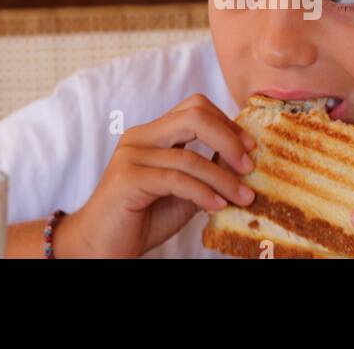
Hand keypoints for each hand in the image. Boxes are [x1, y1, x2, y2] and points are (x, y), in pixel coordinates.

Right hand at [61, 94, 256, 257]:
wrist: (101, 246)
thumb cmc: (142, 218)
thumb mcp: (184, 191)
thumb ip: (207, 172)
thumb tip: (244, 162)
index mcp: (153, 134)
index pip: (195, 108)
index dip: (227, 123)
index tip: (251, 148)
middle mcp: (140, 137)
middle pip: (194, 116)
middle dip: (229, 139)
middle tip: (250, 167)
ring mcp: (131, 156)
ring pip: (190, 156)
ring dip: (224, 179)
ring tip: (244, 198)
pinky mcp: (127, 179)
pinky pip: (176, 180)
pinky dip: (203, 193)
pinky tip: (218, 206)